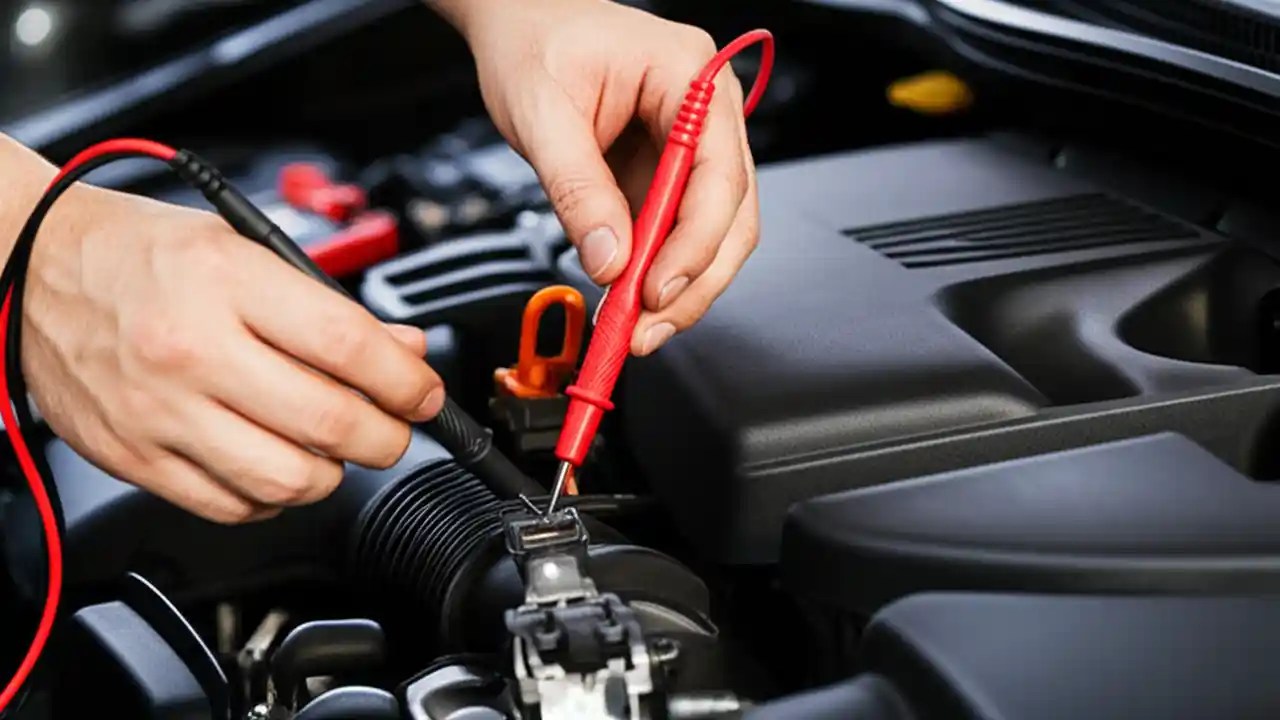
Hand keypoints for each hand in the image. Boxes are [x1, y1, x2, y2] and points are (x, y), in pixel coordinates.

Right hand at [23, 186, 444, 523]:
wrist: (28, 267)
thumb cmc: (139, 253)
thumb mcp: (243, 247)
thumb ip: (328, 305)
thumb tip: (403, 351)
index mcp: (226, 283)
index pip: (349, 346)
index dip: (408, 381)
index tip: (425, 393)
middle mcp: (191, 351)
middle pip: (329, 424)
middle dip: (387, 436)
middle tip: (393, 427)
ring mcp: (160, 412)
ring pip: (288, 479)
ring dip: (334, 473)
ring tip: (332, 446)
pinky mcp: (135, 458)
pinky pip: (232, 506)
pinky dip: (274, 496)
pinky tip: (275, 462)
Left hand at [440, 0, 758, 354]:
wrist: (518, 22)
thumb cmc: (533, 42)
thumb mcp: (541, 115)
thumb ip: (576, 189)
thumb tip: (608, 259)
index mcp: (690, 76)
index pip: (718, 174)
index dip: (695, 243)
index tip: (656, 289)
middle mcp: (706, 111)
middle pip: (731, 215)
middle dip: (692, 282)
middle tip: (646, 330)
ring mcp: (692, 145)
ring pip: (714, 233)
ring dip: (679, 287)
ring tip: (635, 328)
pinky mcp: (669, 172)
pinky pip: (678, 232)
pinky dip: (657, 272)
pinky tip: (631, 302)